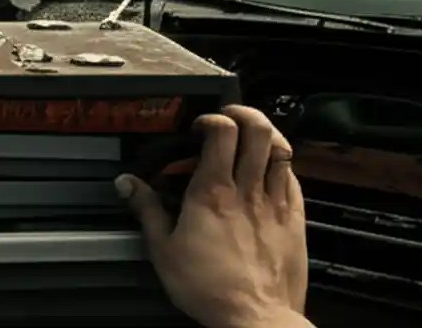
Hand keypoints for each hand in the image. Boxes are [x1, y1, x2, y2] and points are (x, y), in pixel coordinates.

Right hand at [115, 105, 311, 327]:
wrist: (256, 318)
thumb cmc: (208, 288)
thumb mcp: (163, 250)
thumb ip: (146, 210)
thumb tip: (126, 183)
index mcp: (212, 192)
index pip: (221, 133)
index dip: (212, 120)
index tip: (199, 128)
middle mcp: (247, 190)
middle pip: (259, 131)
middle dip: (244, 115)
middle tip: (229, 119)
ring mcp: (276, 204)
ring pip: (281, 151)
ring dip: (267, 136)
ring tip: (252, 139)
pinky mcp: (295, 221)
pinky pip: (294, 180)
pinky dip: (282, 167)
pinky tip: (269, 174)